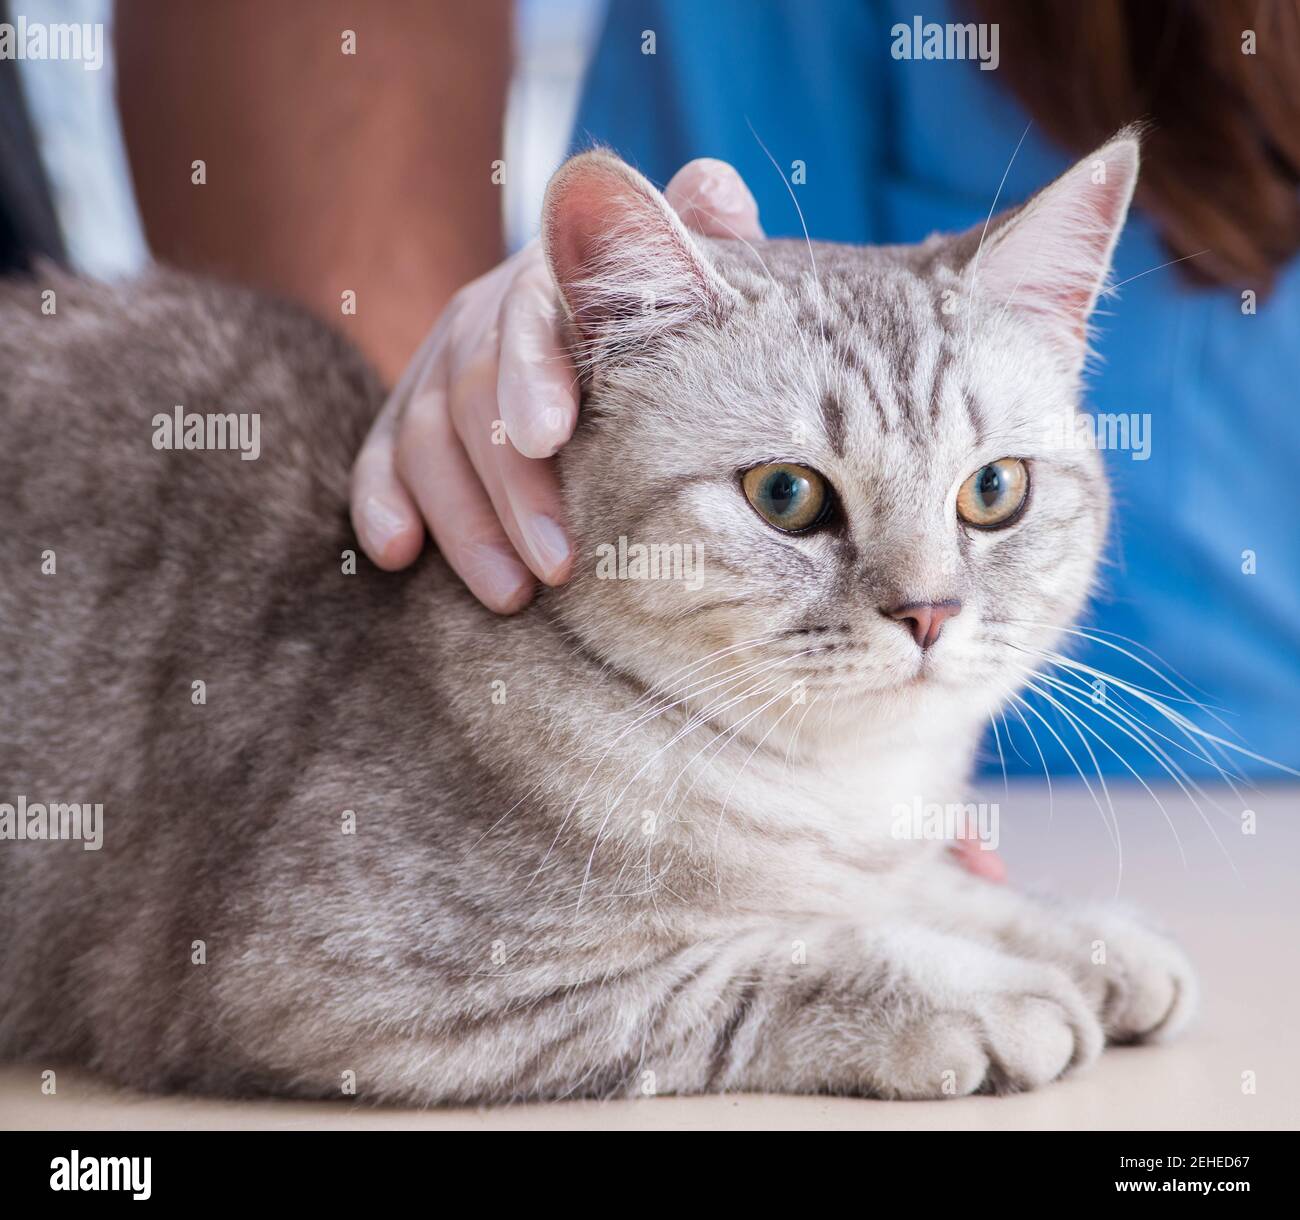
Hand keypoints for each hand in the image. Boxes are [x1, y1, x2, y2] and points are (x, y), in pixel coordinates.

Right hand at [349, 158, 763, 611]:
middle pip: (473, 391)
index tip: (550, 437)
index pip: (532, 315)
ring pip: (423, 439)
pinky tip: (393, 554)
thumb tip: (714, 188)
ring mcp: (438, 373)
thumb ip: (700, 246)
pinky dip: (379, 503)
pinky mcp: (407, 428)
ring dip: (461, 520)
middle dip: (509, 485)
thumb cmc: (662, 330)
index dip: (533, 372)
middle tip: (555, 564)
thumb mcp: (688, 285)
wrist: (597, 346)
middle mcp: (485, 319)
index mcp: (554, 282)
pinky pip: (378, 460)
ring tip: (507, 593)